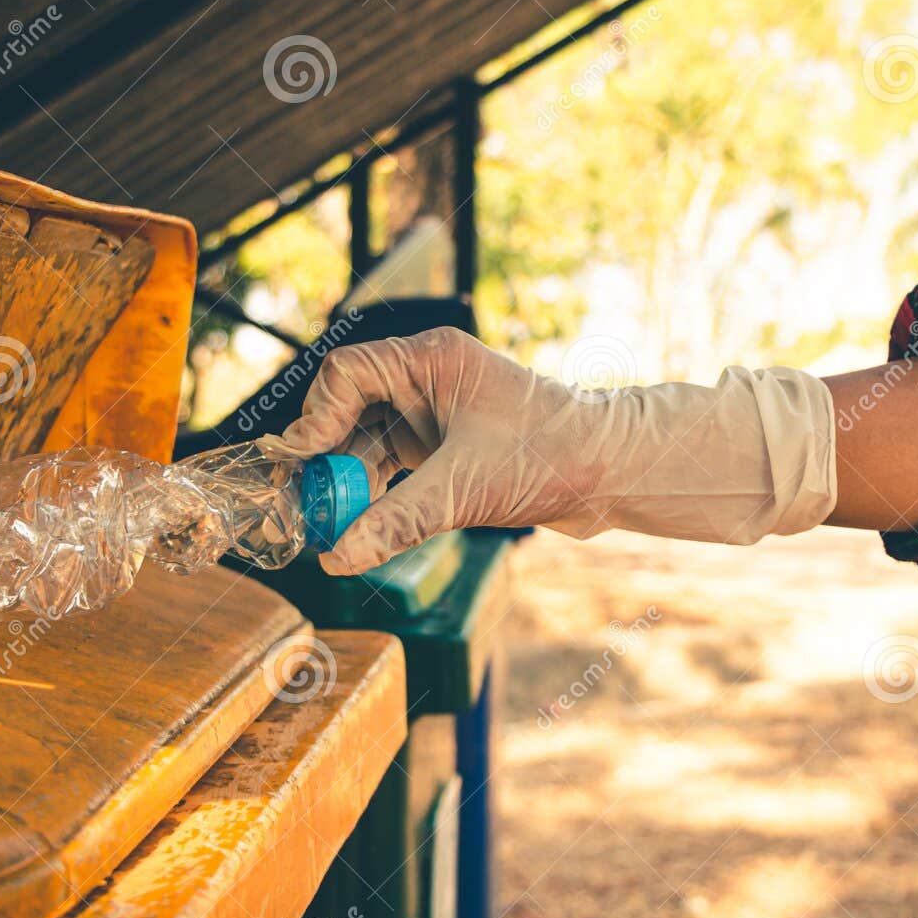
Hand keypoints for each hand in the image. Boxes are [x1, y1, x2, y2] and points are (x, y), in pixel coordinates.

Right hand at [270, 327, 836, 574]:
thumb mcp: (464, 490)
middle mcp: (428, 380)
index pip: (347, 373)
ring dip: (350, 483)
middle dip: (327, 459)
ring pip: (369, 443)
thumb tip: (338, 558)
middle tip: (307, 506)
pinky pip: (394, 467)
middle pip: (350, 410)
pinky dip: (377, 496)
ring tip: (328, 527)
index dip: (317, 419)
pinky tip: (361, 530)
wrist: (614, 473)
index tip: (304, 464)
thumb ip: (396, 521)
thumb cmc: (551, 456)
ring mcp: (437, 414)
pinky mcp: (447, 448)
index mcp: (431, 360)